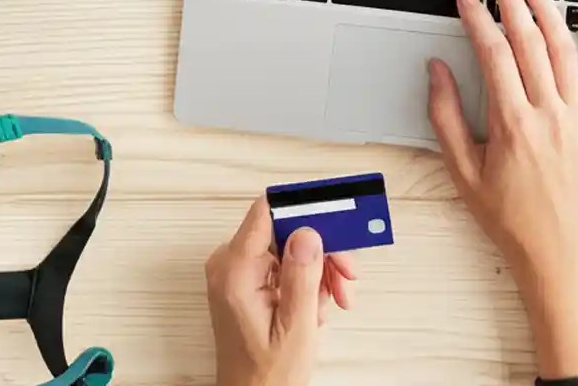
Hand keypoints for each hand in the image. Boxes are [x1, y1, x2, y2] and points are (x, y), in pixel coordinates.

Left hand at [205, 198, 357, 385]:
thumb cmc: (267, 375)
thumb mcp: (295, 325)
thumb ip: (301, 275)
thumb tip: (308, 232)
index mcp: (235, 271)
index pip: (267, 212)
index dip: (304, 208)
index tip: (336, 216)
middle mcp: (230, 265)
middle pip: (285, 231)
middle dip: (322, 250)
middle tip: (347, 276)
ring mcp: (237, 274)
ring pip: (289, 248)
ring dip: (319, 270)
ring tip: (335, 301)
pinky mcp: (247, 284)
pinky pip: (283, 265)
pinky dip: (307, 281)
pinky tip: (318, 306)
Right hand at [427, 0, 577, 378]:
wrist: (556, 249)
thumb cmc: (506, 216)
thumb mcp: (462, 170)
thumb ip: (445, 116)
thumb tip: (436, 71)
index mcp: (512, 124)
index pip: (494, 55)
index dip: (478, 19)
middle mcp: (548, 114)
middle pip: (530, 40)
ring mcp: (576, 117)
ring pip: (563, 49)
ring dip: (547, 9)